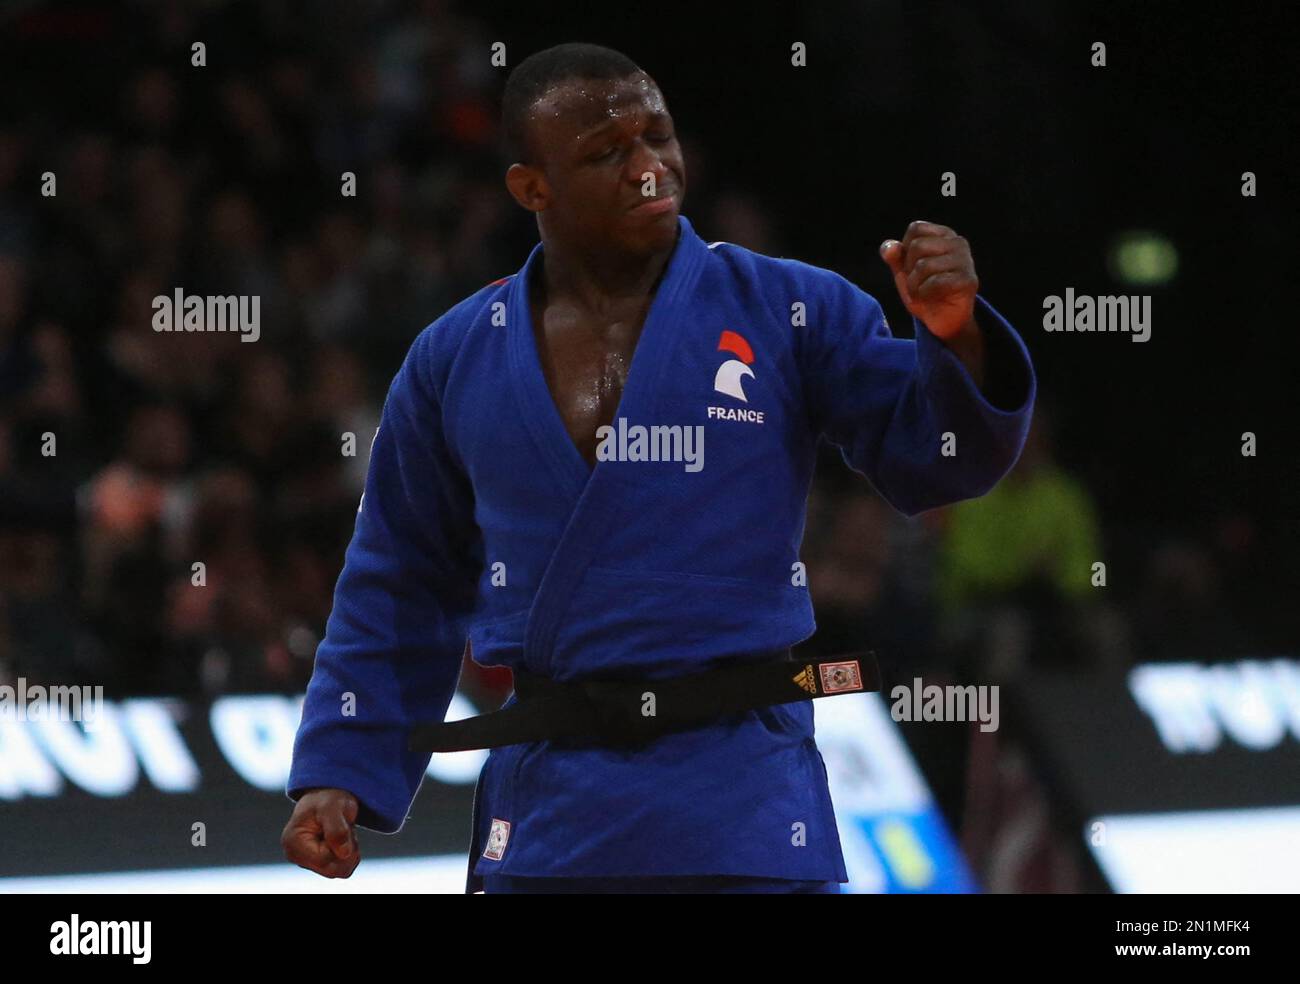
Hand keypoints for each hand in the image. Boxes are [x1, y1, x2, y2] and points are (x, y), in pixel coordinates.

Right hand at [281, 788, 361, 877]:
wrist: (327, 796)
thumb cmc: (328, 799)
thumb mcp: (333, 806)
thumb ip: (337, 829)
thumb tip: (344, 853)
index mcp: (293, 843)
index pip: (324, 860)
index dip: (340, 846)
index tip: (342, 826)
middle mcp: (296, 856)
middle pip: (332, 870)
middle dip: (346, 850)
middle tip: (346, 829)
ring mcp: (306, 862)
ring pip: (339, 871)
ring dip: (349, 851)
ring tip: (343, 832)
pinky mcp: (318, 864)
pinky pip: (342, 869)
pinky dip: (349, 855)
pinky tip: (343, 839)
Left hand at [879, 221, 978, 339]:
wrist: (942, 319)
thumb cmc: (924, 291)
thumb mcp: (904, 272)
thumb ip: (895, 257)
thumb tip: (889, 247)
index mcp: (944, 235)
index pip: (916, 228)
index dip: (905, 250)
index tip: (912, 266)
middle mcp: (958, 242)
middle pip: (917, 246)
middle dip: (909, 270)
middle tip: (918, 283)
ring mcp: (966, 260)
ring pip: (924, 265)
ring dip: (914, 285)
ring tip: (922, 293)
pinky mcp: (968, 280)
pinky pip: (935, 282)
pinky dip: (924, 294)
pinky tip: (931, 298)